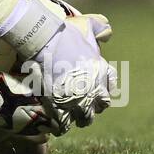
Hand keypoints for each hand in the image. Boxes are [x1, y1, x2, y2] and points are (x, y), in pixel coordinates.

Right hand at [27, 17, 114, 134]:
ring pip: (83, 120)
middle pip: (98, 109)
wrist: (44, 41)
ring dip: (76, 118)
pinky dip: (60, 126)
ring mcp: (78, 100)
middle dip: (90, 108)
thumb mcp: (88, 26)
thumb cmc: (65, 33)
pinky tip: (55, 121)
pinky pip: (63, 126)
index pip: (109, 92)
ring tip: (67, 114)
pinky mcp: (59, 107)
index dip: (101, 94)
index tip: (91, 92)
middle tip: (79, 104)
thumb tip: (108, 35)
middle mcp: (94, 90)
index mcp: (102, 73)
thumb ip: (101, 28)